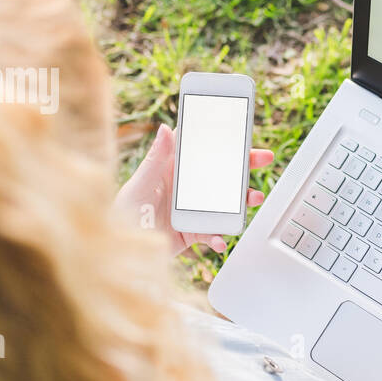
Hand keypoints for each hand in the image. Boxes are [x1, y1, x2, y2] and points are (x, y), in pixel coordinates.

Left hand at [113, 124, 273, 255]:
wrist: (119, 254)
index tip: (239, 126)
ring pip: (225, 202)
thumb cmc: (121, 214)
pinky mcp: (193, 233)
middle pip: (220, 173)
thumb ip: (154, 159)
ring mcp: (192, 211)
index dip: (219, 136)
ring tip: (253, 198)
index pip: (198, 148)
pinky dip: (219, 237)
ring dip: (242, 201)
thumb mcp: (139, 185)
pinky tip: (219, 239)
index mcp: (171, 171)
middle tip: (263, 158)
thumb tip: (165, 129)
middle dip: (244, 165)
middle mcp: (185, 189)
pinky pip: (213, 233)